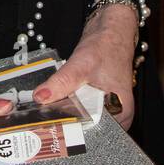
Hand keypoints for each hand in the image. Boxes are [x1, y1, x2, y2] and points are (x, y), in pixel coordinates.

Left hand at [32, 3, 137, 130]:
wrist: (109, 29)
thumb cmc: (107, 46)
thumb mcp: (82, 65)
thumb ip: (62, 82)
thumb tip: (42, 97)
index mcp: (121, 114)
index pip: (96, 134)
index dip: (73, 134)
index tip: (52, 131)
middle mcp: (116, 115)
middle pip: (87, 129)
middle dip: (65, 125)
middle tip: (44, 122)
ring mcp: (105, 108)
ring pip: (80, 119)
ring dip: (63, 115)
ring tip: (46, 113)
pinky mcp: (93, 101)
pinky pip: (77, 109)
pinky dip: (65, 105)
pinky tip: (54, 102)